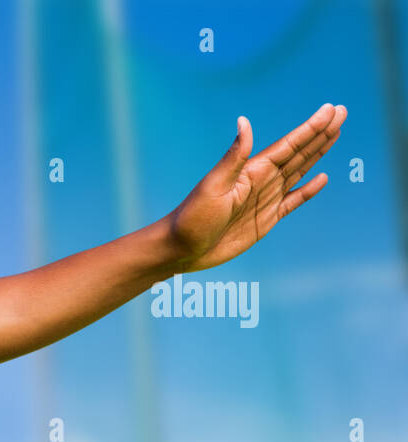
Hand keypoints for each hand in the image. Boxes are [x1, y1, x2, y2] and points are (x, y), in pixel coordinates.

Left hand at [167, 103, 346, 272]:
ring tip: (336, 134)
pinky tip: (322, 178)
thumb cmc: (192, 217)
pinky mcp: (266, 220)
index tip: (332, 109)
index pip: (288, 145)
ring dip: (318, 153)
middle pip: (299, 153)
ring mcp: (265, 200)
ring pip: (299, 171)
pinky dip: (308, 190)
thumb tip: (244, 121)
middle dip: (321, 133)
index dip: (311, 128)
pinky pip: (293, 201)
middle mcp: (261, 181)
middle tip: (342, 111)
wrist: (182, 249)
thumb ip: (234, 156)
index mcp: (252, 171)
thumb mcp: (213, 185)